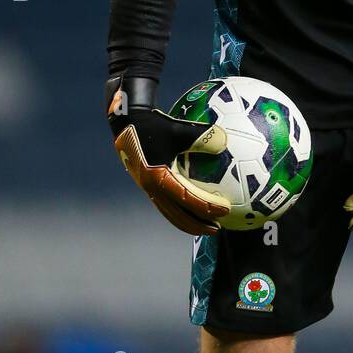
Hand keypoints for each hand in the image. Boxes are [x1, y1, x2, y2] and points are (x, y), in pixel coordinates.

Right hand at [107, 75, 230, 235]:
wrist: (126, 123)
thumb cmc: (153, 125)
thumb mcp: (178, 128)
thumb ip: (202, 135)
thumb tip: (225, 141)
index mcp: (158, 177)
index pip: (188, 198)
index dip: (207, 206)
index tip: (226, 209)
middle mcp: (151, 187)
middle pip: (178, 215)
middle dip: (198, 224)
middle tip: (218, 228)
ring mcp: (148, 189)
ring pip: (170, 213)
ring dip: (189, 221)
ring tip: (208, 225)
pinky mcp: (147, 186)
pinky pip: (166, 205)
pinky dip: (181, 212)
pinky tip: (193, 210)